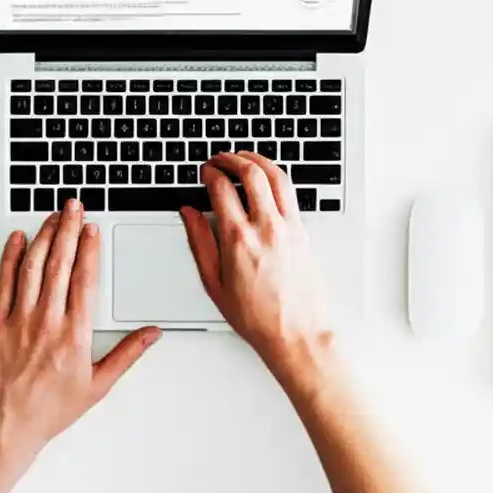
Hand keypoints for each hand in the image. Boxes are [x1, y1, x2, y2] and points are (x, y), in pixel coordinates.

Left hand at [0, 200, 160, 492]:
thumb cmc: (51, 409)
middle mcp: (46, 321)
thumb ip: (128, 353)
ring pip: (33, 268)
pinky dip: (11, 258)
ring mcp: (18, 320)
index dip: (89, 249)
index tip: (92, 229)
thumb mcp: (99, 384)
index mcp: (75, 334)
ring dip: (44, 237)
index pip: (84, 279)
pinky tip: (18, 240)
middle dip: (68, 230)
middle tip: (73, 207)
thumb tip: (151, 333)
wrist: (7, 426)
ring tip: (52, 217)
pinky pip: (4, 283)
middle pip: (59, 264)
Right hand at [180, 152, 332, 379]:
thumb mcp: (214, 284)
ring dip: (258, 160)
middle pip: (251, 173)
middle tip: (221, 158)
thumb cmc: (258, 317)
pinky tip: (268, 177)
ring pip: (276, 176)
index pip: (221, 188)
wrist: (298, 334)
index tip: (205, 172)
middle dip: (232, 158)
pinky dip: (277, 176)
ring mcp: (288, 227)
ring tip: (244, 158)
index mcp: (238, 240)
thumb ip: (199, 242)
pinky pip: (291, 192)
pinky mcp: (304, 232)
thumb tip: (189, 214)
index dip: (210, 173)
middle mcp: (266, 228)